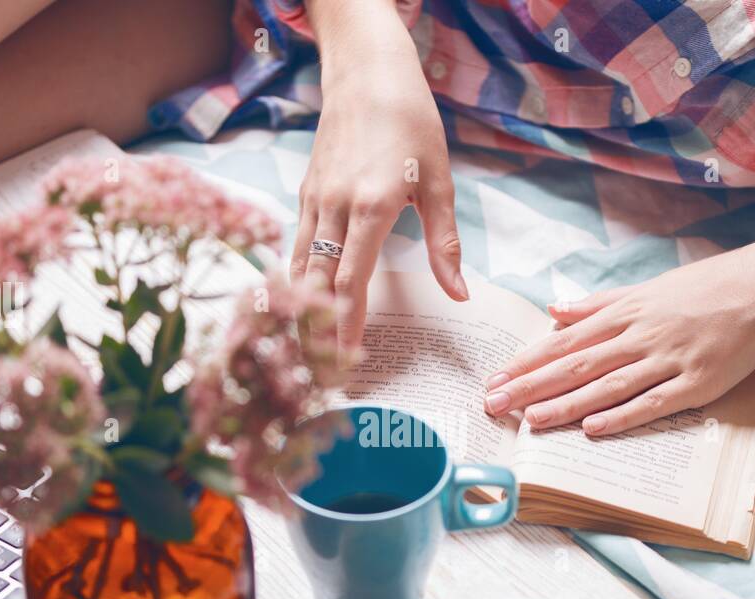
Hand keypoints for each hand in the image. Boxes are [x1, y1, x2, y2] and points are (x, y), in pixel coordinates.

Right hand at [291, 4, 466, 347]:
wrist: (367, 71)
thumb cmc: (410, 121)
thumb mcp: (440, 181)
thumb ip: (445, 242)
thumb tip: (458, 293)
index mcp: (371, 207)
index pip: (350, 282)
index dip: (345, 326)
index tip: (346, 361)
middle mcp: (334, 206)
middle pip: (316, 284)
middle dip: (316, 331)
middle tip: (320, 372)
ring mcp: (313, 199)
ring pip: (299, 267)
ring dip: (301, 311)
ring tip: (306, 350)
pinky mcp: (305, 191)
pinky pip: (296, 244)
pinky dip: (296, 279)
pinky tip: (300, 303)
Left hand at [483, 239, 754, 435]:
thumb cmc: (705, 288)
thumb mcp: (646, 289)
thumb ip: (598, 304)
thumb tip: (554, 311)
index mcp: (624, 314)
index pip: (564, 342)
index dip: (526, 362)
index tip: (494, 378)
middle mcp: (639, 335)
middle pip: (575, 366)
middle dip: (531, 386)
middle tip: (494, 405)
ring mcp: (667, 359)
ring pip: (607, 386)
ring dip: (565, 404)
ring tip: (530, 421)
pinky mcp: (697, 382)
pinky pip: (652, 402)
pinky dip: (622, 415)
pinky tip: (592, 427)